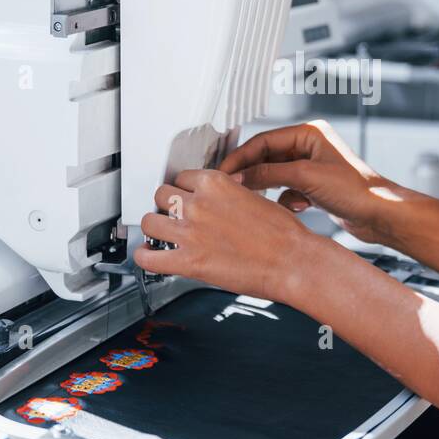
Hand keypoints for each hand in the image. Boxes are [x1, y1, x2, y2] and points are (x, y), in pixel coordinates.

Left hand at [134, 168, 326, 302]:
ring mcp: (190, 232)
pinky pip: (148, 258)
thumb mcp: (256, 197)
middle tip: (175, 216)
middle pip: (162, 194)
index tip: (185, 198)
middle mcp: (198, 203)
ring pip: (149, 221)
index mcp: (216, 183)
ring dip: (154, 228)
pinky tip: (150, 256)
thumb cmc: (284, 234)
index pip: (182, 177)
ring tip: (161, 235)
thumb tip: (221, 199)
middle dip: (167, 205)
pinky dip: (144, 257)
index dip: (183, 189)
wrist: (294, 261)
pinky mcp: (188, 261)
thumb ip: (230, 194)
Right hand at [218, 120, 398, 244]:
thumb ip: (268, 174)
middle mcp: (310, 146)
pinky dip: (286, 200)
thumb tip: (239, 177)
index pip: (264, 140)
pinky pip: (287, 190)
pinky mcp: (314, 187)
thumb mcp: (305, 177)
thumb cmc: (356, 190)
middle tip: (232, 186)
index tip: (224, 172)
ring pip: (275, 175)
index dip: (242, 157)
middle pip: (267, 157)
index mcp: (310, 133)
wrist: (380, 215)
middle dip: (252, 173)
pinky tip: (296, 207)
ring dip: (268, 188)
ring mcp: (312, 167)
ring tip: (256, 198)